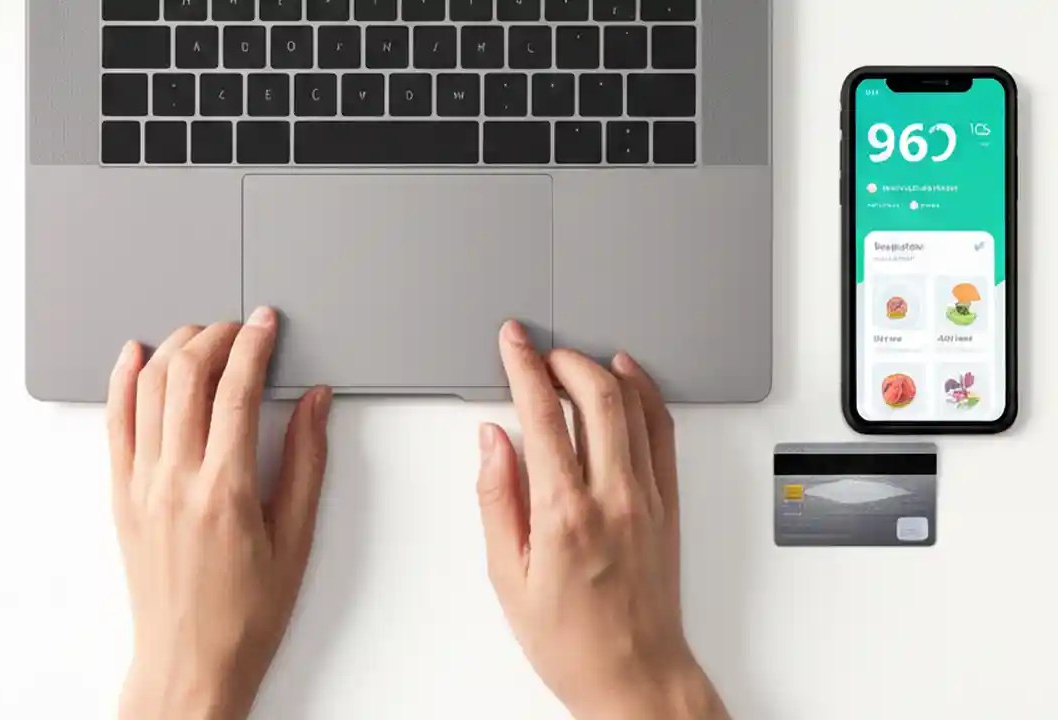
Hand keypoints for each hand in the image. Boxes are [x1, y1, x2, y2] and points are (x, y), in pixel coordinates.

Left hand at [106, 309, 332, 719]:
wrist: (190, 663)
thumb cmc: (246, 614)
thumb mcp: (295, 539)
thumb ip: (305, 462)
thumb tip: (314, 402)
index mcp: (226, 490)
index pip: (237, 390)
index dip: (254, 344)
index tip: (265, 322)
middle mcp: (176, 480)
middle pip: (187, 376)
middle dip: (215, 336)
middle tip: (239, 328)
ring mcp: (141, 486)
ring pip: (148, 389)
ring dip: (175, 349)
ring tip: (201, 336)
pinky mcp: (120, 496)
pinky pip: (114, 422)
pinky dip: (122, 380)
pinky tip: (135, 356)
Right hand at [477, 321, 727, 719]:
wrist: (634, 675)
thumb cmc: (570, 639)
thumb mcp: (508, 576)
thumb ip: (497, 499)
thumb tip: (492, 441)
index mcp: (564, 514)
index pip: (541, 414)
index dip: (523, 366)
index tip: (513, 342)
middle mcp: (612, 497)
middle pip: (596, 394)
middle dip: (564, 358)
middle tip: (541, 351)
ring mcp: (648, 497)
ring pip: (634, 405)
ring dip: (602, 370)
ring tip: (576, 361)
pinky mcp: (669, 504)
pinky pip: (663, 431)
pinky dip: (646, 395)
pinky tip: (628, 383)